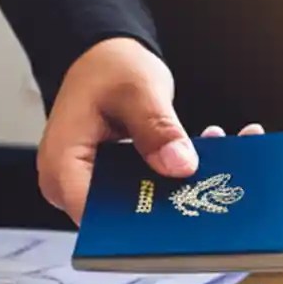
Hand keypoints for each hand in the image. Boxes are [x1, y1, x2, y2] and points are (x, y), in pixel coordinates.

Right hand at [37, 37, 261, 224]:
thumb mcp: (138, 89)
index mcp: (62, 164)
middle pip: (122, 217)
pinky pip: (150, 189)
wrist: (105, 59)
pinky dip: (178, 175)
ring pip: (142, 205)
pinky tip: (211, 153)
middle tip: (216, 190)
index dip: (137, 224)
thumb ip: (157, 127)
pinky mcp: (118, 184)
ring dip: (181, 187)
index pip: (94, 216)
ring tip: (221, 164)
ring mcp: (95, 187)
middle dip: (171, 204)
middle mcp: (73, 184)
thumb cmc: (109, 68)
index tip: (183, 213)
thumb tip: (180, 165)